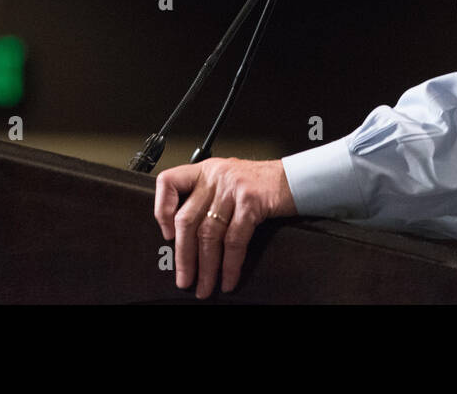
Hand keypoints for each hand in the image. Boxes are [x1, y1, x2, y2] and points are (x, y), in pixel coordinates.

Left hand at [153, 157, 296, 298]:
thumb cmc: (262, 184)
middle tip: (184, 279)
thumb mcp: (227, 181)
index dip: (161, 210)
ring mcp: (232, 188)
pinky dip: (230, 265)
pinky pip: (234, 240)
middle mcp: (215, 176)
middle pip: (187, 220)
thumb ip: (207, 198)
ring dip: (207, 267)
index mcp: (205, 170)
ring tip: (206, 286)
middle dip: (184, 256)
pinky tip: (228, 278)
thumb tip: (186, 240)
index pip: (168, 182)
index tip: (167, 235)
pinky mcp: (251, 201)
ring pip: (209, 235)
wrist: (295, 179)